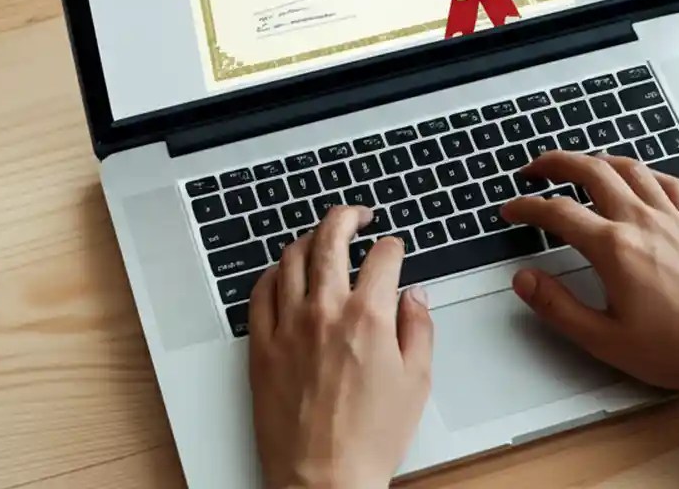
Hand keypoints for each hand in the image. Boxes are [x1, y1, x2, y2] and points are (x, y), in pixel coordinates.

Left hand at [248, 206, 433, 488]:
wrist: (323, 478)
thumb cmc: (370, 439)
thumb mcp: (417, 382)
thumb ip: (418, 328)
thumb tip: (415, 296)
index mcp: (368, 318)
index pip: (383, 257)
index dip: (394, 246)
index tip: (395, 249)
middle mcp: (324, 312)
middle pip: (331, 239)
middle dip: (348, 217)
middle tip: (357, 215)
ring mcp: (288, 326)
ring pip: (292, 258)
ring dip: (310, 238)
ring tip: (321, 237)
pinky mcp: (262, 346)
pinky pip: (260, 293)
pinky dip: (274, 273)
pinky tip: (284, 273)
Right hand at [501, 151, 678, 395]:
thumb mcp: (603, 338)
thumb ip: (557, 306)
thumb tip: (524, 280)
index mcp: (615, 248)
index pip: (558, 212)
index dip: (527, 207)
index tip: (512, 210)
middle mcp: (642, 222)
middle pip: (592, 171)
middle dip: (556, 162)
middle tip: (535, 169)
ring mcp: (672, 219)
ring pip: (630, 168)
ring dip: (597, 159)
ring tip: (578, 165)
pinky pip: (667, 183)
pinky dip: (644, 172)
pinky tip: (637, 178)